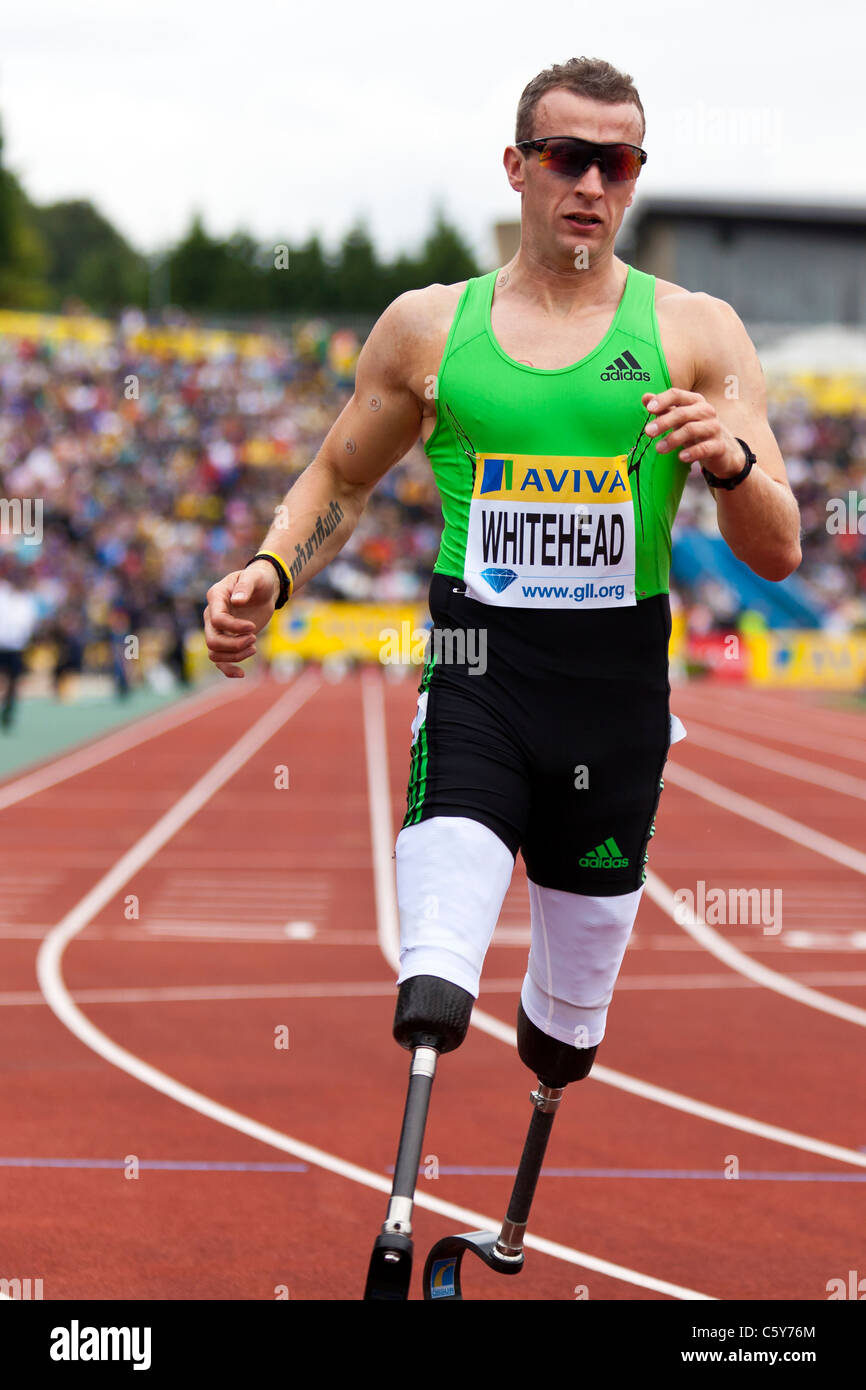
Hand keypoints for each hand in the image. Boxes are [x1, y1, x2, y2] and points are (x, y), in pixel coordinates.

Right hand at [203, 561, 279, 677]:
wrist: (264, 589)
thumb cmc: (259, 580)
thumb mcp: (255, 577)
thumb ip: (245, 586)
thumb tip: (237, 601)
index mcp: (216, 598)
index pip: (217, 620)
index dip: (234, 628)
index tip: (253, 627)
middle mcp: (211, 615)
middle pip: (212, 640)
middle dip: (234, 645)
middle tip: (254, 639)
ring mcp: (217, 629)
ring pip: (215, 653)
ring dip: (235, 656)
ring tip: (254, 647)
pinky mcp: (227, 639)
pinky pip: (219, 660)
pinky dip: (228, 669)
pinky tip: (241, 674)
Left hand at [641, 389, 742, 476]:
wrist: (722, 449)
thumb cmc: (695, 429)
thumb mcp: (679, 417)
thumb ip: (663, 408)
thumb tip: (645, 397)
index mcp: (695, 401)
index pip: (677, 394)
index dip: (662, 400)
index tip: (649, 408)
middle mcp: (706, 411)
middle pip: (682, 413)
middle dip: (664, 422)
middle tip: (648, 432)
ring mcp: (714, 428)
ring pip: (692, 430)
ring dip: (673, 439)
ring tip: (659, 448)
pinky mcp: (718, 446)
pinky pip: (705, 448)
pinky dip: (692, 452)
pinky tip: (681, 457)